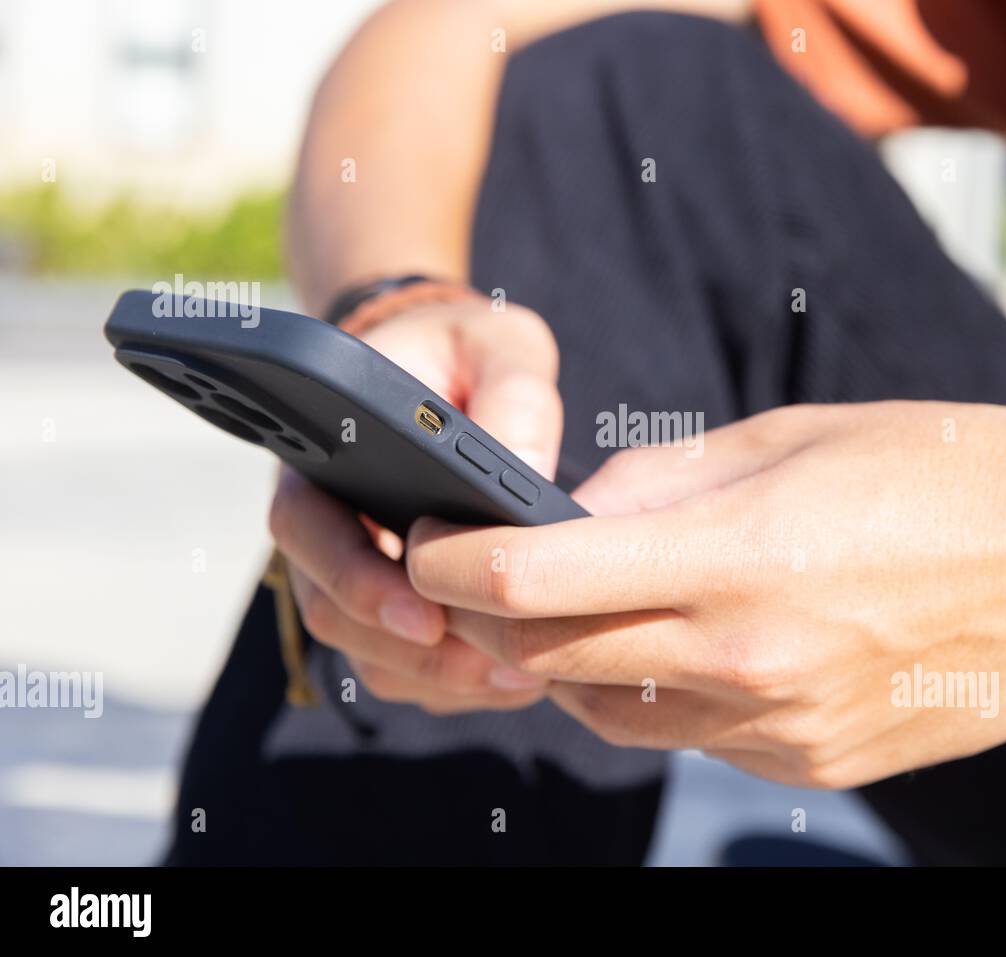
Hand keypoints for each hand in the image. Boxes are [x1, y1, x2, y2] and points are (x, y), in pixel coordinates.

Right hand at [268, 296, 561, 711]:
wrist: (455, 374)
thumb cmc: (471, 354)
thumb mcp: (500, 346)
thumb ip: (513, 392)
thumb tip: (526, 469)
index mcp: (319, 454)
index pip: (304, 530)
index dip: (354, 580)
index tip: (426, 611)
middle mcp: (326, 524)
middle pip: (332, 614)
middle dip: (408, 649)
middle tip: (494, 666)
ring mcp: (356, 573)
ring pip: (369, 655)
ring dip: (438, 676)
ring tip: (521, 678)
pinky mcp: (395, 609)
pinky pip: (408, 669)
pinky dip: (456, 684)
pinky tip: (520, 678)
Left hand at [404, 401, 1005, 786]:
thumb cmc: (936, 471)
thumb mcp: (792, 437)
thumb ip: (663, 481)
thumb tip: (574, 509)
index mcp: (737, 558)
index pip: (537, 578)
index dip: (456, 561)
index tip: (427, 541)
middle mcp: (747, 659)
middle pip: (551, 654)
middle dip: (493, 615)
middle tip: (481, 575)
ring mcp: (780, 725)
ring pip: (610, 709)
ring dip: (568, 661)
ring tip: (586, 607)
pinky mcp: (811, 762)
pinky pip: (690, 739)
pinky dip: (655, 695)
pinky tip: (686, 648)